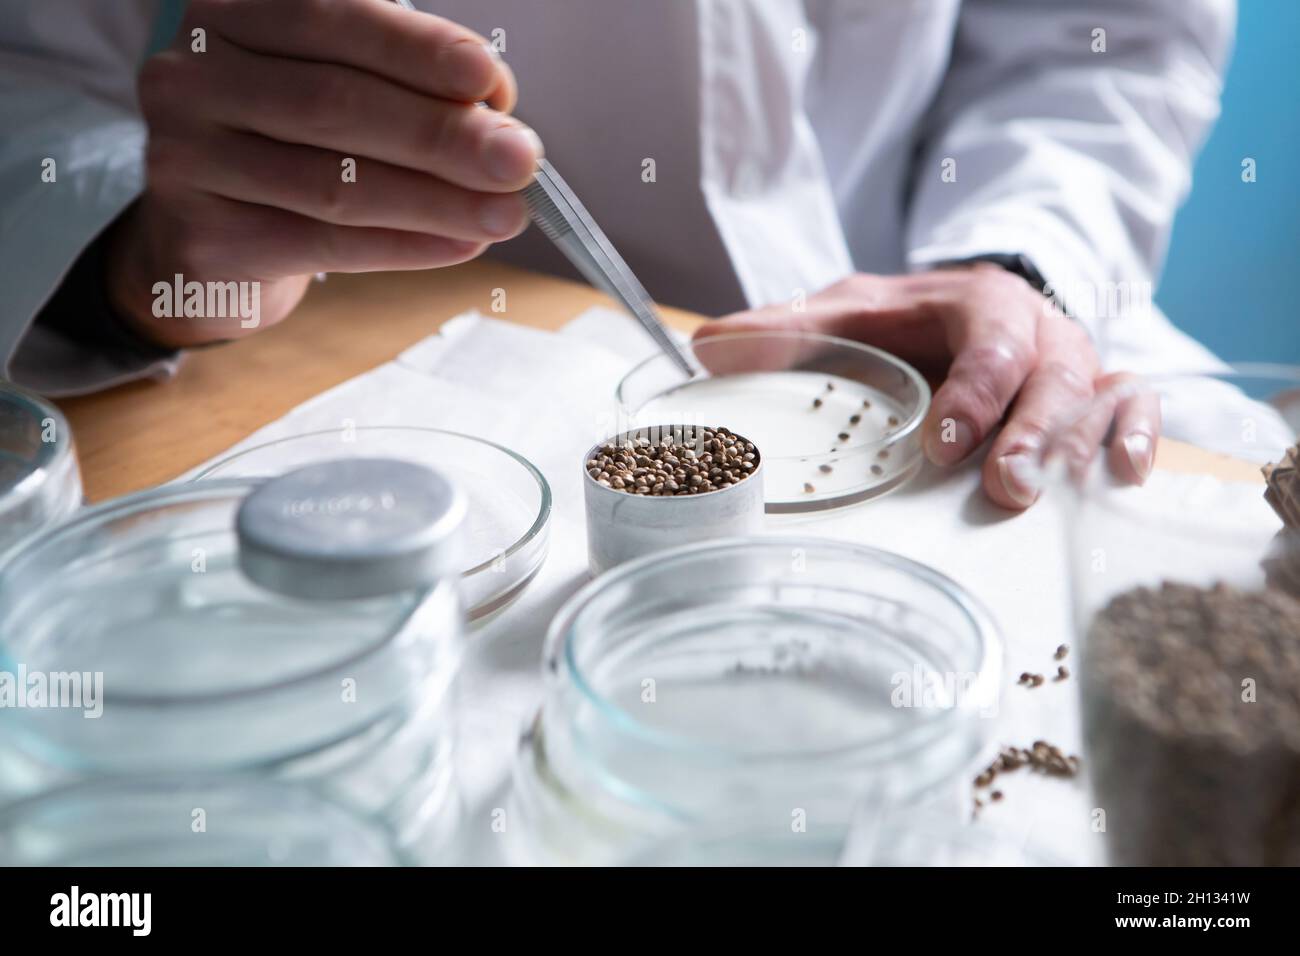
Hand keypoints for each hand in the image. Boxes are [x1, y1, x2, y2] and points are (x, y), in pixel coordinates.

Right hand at [108, 0, 540, 347]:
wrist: (208, 238)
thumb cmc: (292, 149)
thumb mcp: (336, 90)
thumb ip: (401, 86)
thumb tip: (493, 112)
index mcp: (232, 14)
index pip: (334, 18)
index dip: (417, 50)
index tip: (492, 79)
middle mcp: (193, 76)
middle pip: (336, 103)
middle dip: (442, 133)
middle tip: (520, 161)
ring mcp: (185, 157)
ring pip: (333, 182)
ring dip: (436, 200)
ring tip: (507, 214)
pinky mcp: (203, 235)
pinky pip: (321, 243)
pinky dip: (403, 246)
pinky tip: (460, 244)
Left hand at [693, 266, 1160, 509]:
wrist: (972, 306)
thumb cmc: (906, 319)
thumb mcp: (847, 313)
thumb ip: (786, 331)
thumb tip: (704, 346)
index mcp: (975, 304)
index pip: (987, 337)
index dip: (974, 388)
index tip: (943, 441)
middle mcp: (1036, 331)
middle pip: (1051, 375)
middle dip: (1030, 431)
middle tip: (1005, 486)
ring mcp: (1074, 363)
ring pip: (1097, 395)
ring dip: (1075, 448)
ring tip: (1044, 497)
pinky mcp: (1098, 394)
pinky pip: (1135, 406)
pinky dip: (1139, 435)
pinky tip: (1124, 477)